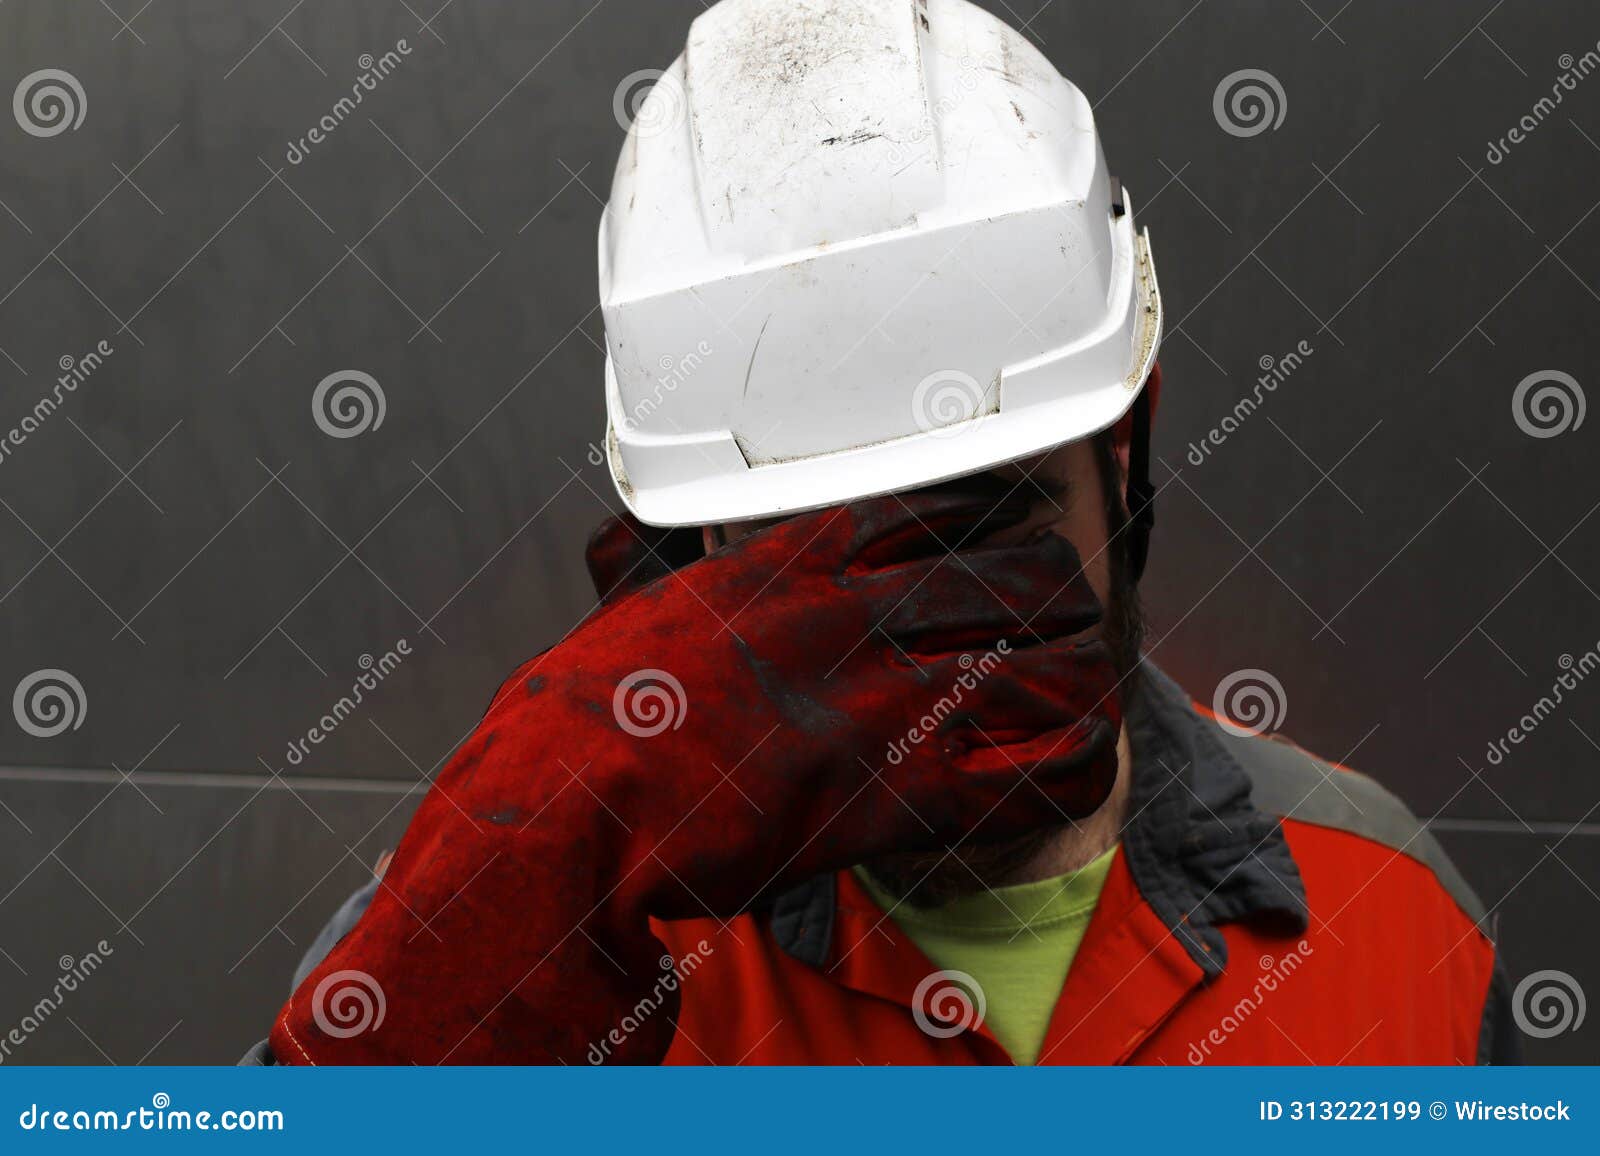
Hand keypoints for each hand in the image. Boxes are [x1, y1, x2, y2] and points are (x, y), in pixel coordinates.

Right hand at [271, 477, 1121, 1063]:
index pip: (930, 510)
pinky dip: (1073, 773)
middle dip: (1055, 595)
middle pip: (1017, 574)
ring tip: (1083, 689)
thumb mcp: (629, 618)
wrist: (564, 807)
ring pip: (1050, 664)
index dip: (992, 515)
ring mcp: (887, 702)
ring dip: (1079, 678)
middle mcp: (856, 618)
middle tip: (1062, 614)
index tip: (1012, 523)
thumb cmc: (571, 724)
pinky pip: (1037, 778)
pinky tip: (1076, 771)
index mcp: (790, 569)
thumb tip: (637, 578)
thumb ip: (671, 590)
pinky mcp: (900, 797)